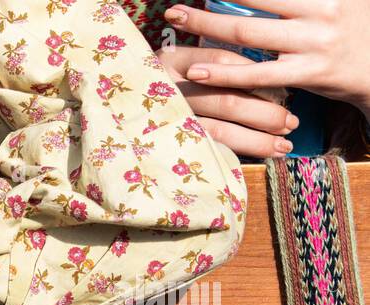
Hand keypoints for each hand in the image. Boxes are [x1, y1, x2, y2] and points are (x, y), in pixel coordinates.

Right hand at [156, 44, 296, 157]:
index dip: (258, 78)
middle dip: (265, 114)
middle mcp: (166, 89)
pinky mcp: (163, 146)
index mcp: (173, 60)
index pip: (223, 63)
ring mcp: (163, 120)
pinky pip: (206, 151)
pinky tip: (256, 158)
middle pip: (225, 100)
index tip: (284, 91)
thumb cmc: (158, 87)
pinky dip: (234, 155)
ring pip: (218, 131)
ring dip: (256, 139)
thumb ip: (213, 69)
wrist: (113, 110)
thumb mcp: (180, 66)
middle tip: (290, 123)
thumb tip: (265, 83)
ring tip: (282, 146)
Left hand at [165, 1, 369, 118]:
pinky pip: (257, 73)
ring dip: (206, 24)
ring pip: (248, 31)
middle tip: (178, 1)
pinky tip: (197, 69)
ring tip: (178, 18)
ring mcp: (313, 42)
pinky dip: (224, 73)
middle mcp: (321, 10)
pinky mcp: (308, 73)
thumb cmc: (353, 28)